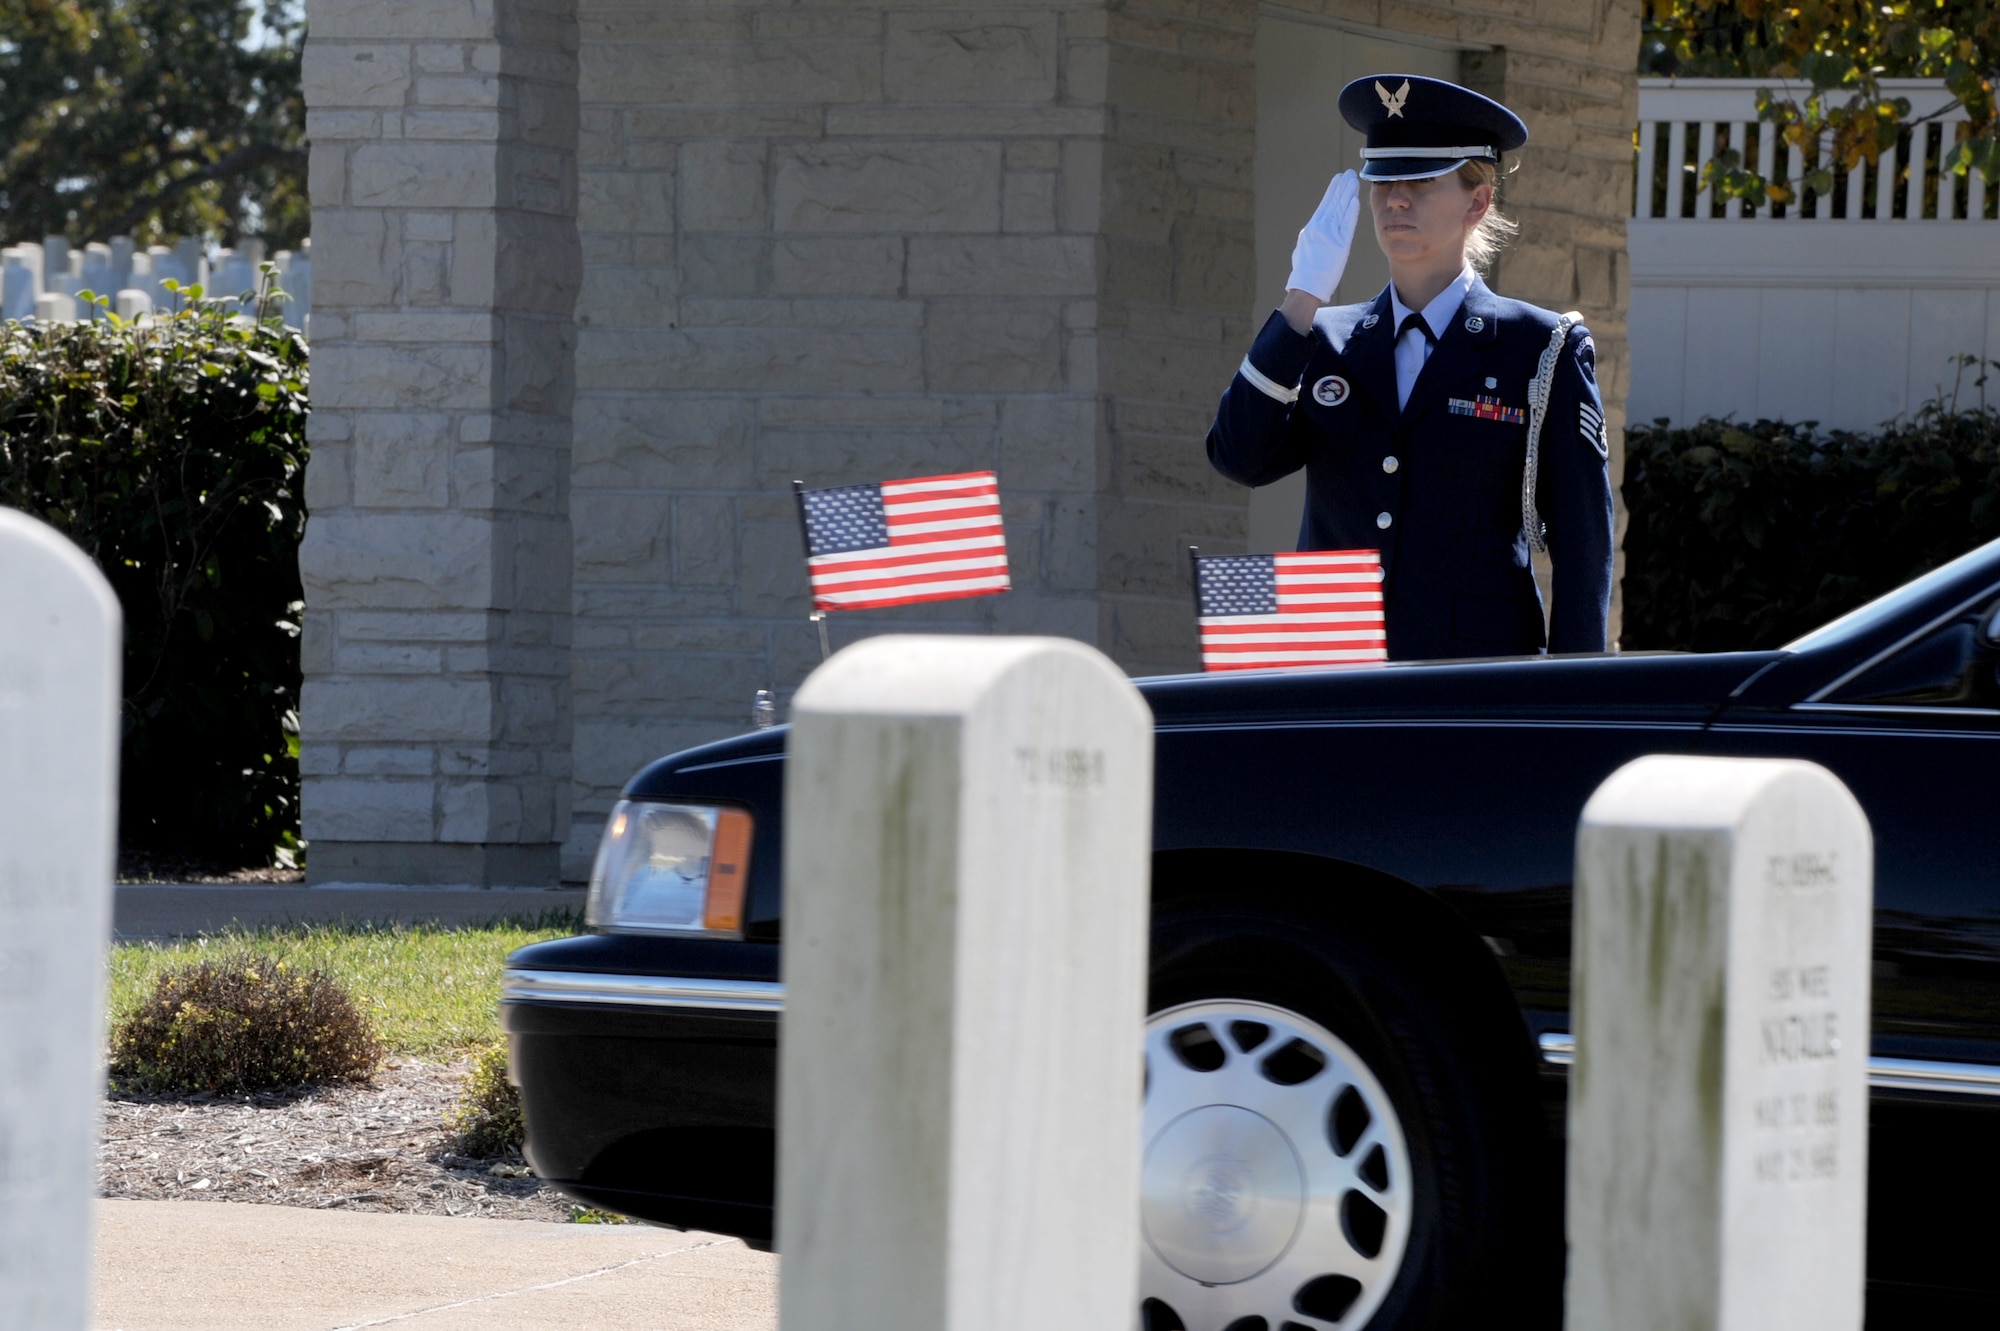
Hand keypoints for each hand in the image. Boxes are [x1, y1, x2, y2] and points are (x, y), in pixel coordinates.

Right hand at [1286, 169, 1360, 303]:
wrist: (1306, 285)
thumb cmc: (1305, 273)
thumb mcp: (1304, 249)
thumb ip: (1312, 237)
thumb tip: (1312, 231)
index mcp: (1312, 228)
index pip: (1325, 204)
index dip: (1332, 191)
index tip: (1338, 180)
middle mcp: (1320, 228)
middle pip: (1333, 202)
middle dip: (1341, 187)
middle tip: (1348, 174)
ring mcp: (1330, 234)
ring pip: (1340, 209)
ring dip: (1348, 193)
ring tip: (1354, 181)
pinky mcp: (1339, 244)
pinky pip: (1346, 224)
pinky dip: (1350, 211)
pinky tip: (1354, 199)